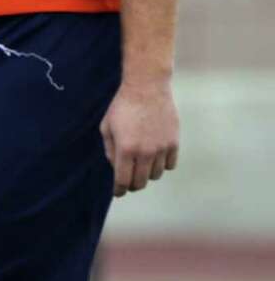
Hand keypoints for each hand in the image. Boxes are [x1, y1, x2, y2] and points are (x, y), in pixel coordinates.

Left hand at [100, 78, 179, 196]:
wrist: (147, 87)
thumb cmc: (122, 106)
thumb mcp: (107, 127)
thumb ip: (110, 151)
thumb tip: (117, 169)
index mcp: (125, 149)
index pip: (123, 181)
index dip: (119, 190)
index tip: (118, 192)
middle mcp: (145, 152)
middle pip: (140, 182)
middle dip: (132, 184)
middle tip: (129, 181)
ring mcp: (161, 148)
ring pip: (155, 175)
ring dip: (147, 173)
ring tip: (142, 164)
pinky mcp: (174, 142)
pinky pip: (170, 165)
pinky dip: (162, 165)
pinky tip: (156, 158)